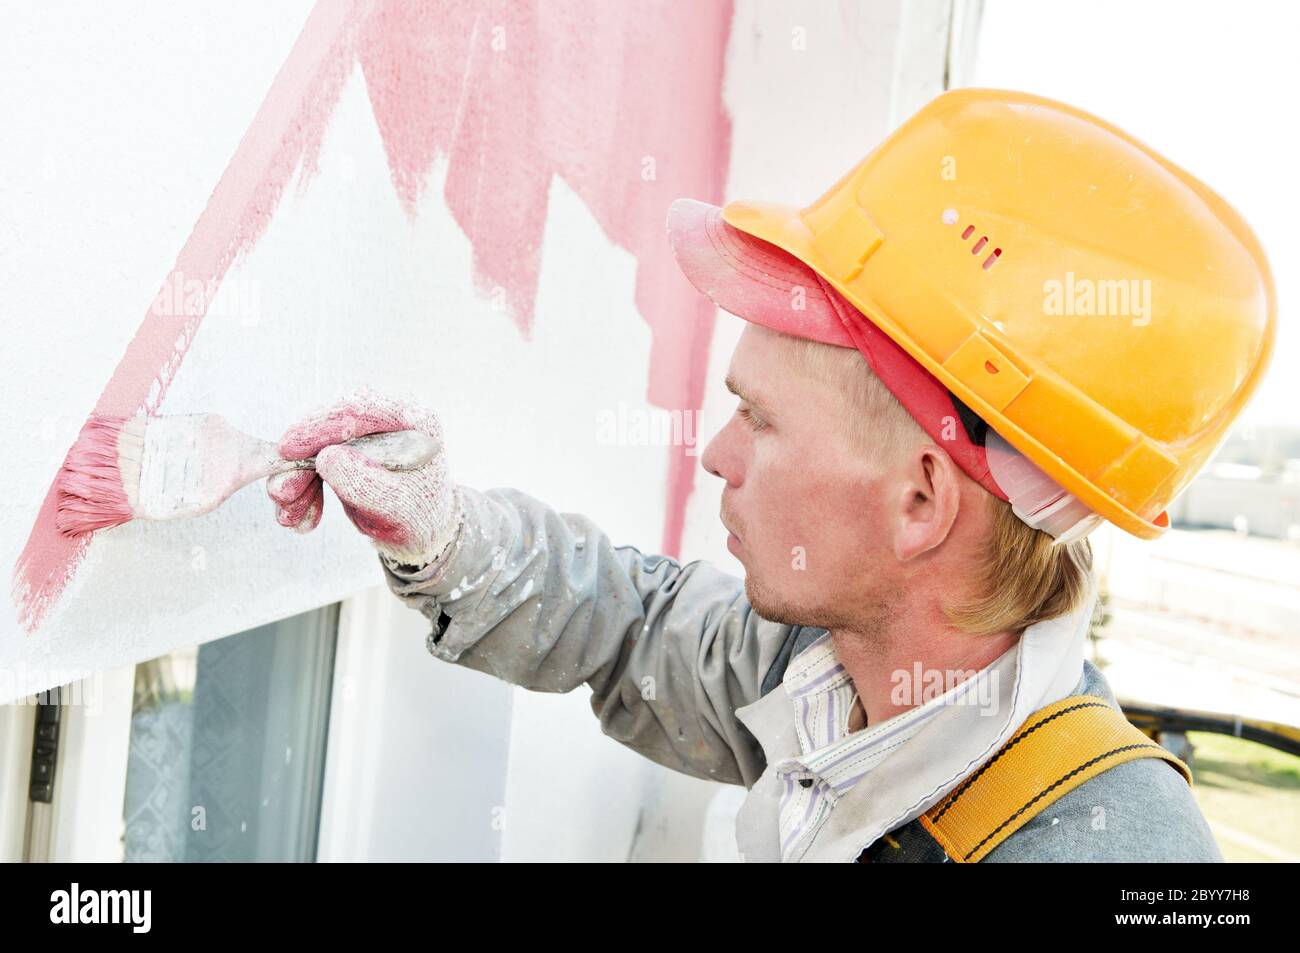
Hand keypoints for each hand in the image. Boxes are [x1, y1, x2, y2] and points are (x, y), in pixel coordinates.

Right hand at [267, 387, 461, 568]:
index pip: (361, 410)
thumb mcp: (395, 505)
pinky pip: (315, 461)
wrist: (422, 531)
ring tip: (287, 515)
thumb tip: (326, 457)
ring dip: (296, 480)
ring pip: (317, 445)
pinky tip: (300, 516)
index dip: (321, 427)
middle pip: (331, 426)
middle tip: (281, 493)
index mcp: (413, 420)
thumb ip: (363, 482)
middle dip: (300, 461)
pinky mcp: (348, 448)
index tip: (289, 448)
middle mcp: (387, 418)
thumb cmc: (418, 515)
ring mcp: (365, 432)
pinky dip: (303, 489)